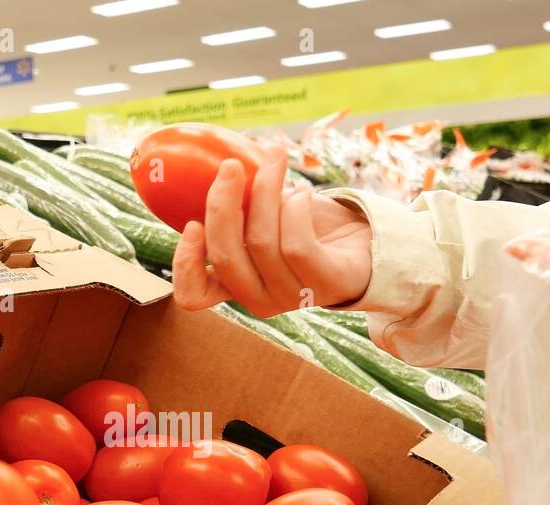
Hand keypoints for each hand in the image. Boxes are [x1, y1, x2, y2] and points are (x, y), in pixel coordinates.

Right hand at [172, 146, 372, 315]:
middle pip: (225, 258)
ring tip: (276, 164)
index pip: (193, 296)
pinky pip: (297, 244)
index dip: (185, 263)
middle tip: (230, 166)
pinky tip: (302, 193)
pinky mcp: (325, 286)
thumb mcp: (263, 214)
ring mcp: (292, 298)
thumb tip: (213, 161)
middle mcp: (259, 299)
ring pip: (262, 243)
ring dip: (266, 192)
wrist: (364, 239)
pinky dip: (295, 208)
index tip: (194, 223)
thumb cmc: (306, 223)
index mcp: (235, 284)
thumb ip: (237, 203)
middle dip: (222, 205)